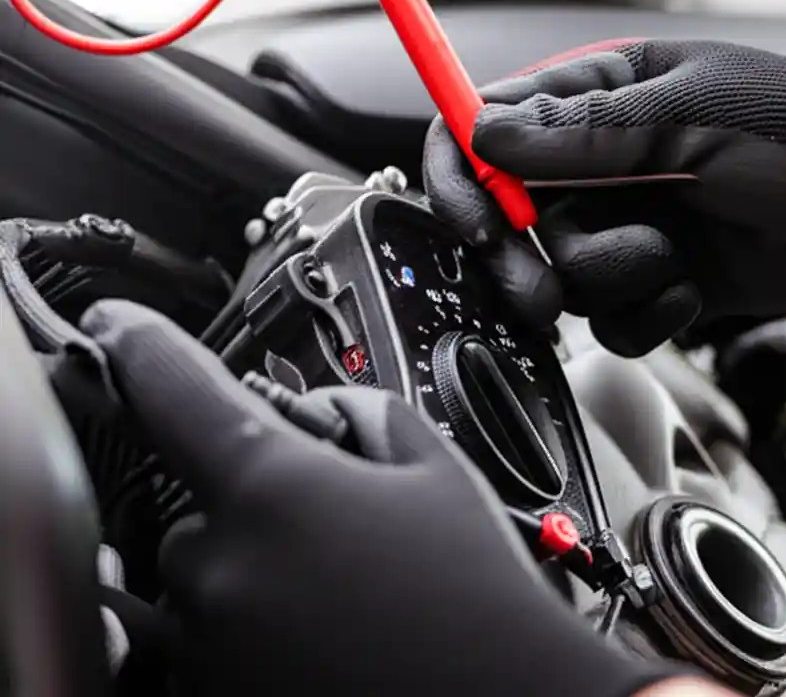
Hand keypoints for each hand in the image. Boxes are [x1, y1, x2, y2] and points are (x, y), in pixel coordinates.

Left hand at [80, 299, 678, 695]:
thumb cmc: (478, 602)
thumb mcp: (438, 475)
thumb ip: (364, 416)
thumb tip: (323, 410)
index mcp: (272, 489)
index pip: (172, 388)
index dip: (138, 343)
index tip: (117, 327)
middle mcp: (221, 568)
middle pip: (198, 513)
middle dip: (254, 515)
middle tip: (336, 536)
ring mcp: (210, 644)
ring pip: (203, 585)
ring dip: (252, 579)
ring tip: (343, 602)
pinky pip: (210, 646)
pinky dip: (252, 636)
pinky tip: (327, 639)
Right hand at [424, 39, 785, 353]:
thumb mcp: (689, 118)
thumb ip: (581, 134)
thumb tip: (485, 133)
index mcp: (602, 96)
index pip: (489, 126)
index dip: (464, 174)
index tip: (475, 219)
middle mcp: (606, 164)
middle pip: (509, 216)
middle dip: (519, 254)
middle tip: (534, 284)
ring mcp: (633, 226)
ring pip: (563, 274)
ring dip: (612, 275)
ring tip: (672, 256)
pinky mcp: (661, 284)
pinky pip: (612, 319)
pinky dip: (647, 311)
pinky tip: (691, 291)